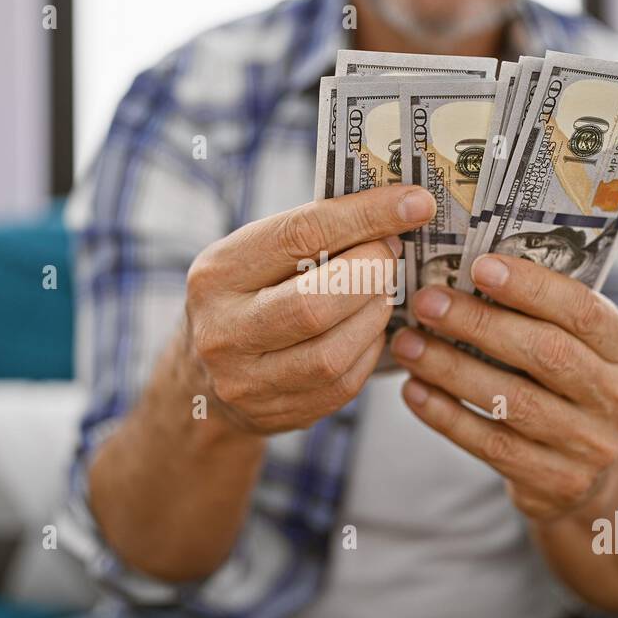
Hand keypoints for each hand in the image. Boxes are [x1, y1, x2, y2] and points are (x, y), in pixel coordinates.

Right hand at [185, 183, 433, 433]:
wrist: (201, 377)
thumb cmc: (244, 297)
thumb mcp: (253, 256)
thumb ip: (309, 236)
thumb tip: (392, 210)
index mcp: (218, 274)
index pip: (299, 236)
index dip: (365, 217)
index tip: (416, 203)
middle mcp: (223, 331)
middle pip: (316, 304)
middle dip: (371, 273)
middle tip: (392, 255)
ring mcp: (245, 381)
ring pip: (332, 353)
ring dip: (373, 315)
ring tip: (382, 292)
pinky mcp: (273, 414)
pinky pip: (341, 385)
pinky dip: (367, 351)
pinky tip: (368, 329)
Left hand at [390, 253, 617, 521]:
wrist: (590, 479)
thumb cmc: (564, 391)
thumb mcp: (573, 350)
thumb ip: (540, 317)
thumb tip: (462, 273)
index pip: (583, 310)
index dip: (532, 287)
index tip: (479, 266)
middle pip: (546, 353)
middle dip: (479, 323)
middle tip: (426, 303)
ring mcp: (590, 445)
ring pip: (514, 401)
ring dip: (452, 369)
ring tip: (408, 345)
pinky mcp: (557, 482)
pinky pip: (493, 444)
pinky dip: (447, 415)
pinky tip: (414, 391)